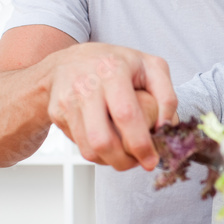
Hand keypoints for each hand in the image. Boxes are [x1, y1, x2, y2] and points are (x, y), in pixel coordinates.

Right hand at [46, 43, 177, 170]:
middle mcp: (86, 85)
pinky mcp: (57, 113)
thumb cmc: (115, 65)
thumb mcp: (150, 67)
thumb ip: (167, 95)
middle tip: (137, 163)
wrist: (69, 60)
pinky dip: (97, 153)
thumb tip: (165, 127)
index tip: (151, 160)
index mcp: (112, 71)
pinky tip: (108, 144)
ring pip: (89, 148)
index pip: (126, 115)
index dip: (140, 144)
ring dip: (111, 161)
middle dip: (123, 161)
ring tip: (125, 156)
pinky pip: (79, 145)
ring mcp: (68, 100)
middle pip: (102, 139)